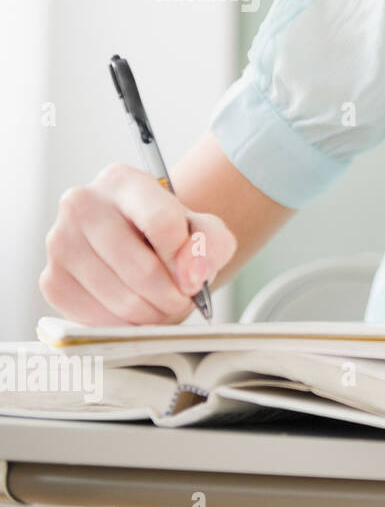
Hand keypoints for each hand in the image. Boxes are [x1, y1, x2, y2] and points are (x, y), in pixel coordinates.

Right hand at [40, 162, 236, 324]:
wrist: (136, 246)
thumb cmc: (171, 235)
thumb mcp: (205, 230)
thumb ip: (211, 244)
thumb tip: (191, 276)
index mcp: (122, 181)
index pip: (162, 222)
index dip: (187, 259)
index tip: (196, 277)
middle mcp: (82, 204)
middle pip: (141, 268)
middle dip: (173, 296)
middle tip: (182, 300)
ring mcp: (60, 242)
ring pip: (121, 298)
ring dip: (153, 314)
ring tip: (162, 305)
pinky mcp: (51, 280)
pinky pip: (97, 318)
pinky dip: (125, 325)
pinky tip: (134, 310)